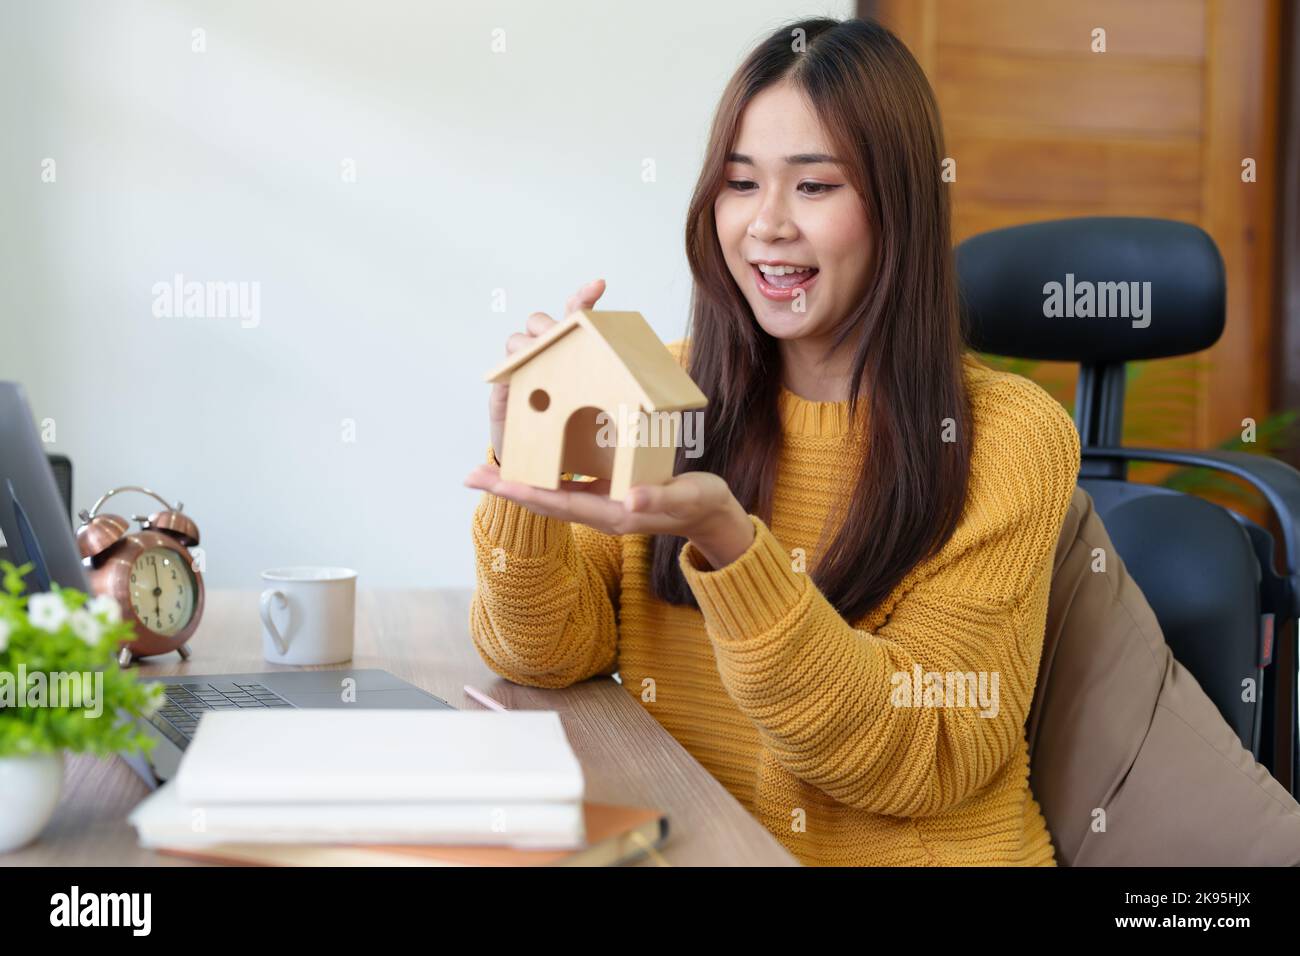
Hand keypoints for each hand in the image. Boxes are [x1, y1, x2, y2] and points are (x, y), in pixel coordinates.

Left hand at [463, 466, 755, 568]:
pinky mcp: (605, 494)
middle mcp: (599, 512)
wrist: (710, 514)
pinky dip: (541, 474)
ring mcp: (600, 505)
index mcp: (613, 513)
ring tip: (487, 469)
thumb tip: (629, 498)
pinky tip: (528, 460)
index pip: (557, 503)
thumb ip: (657, 497)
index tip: (492, 482)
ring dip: (518, 482)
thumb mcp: (684, 497)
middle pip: (543, 500)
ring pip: (550, 493)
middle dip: (508, 488)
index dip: (523, 492)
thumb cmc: (698, 503)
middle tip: (471, 474)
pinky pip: (564, 486)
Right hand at [490, 278, 605, 462]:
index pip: (576, 315)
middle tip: (554, 334)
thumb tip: (657, 405)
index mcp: (572, 352)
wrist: (545, 462)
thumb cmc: (578, 435)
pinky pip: (504, 366)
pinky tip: (519, 371)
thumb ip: (619, 400)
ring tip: (535, 353)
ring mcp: (522, 368)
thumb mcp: (604, 416)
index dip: (584, 297)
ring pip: (517, 339)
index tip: (599, 284)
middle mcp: (545, 354)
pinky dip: (512, 365)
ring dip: (526, 344)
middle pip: (540, 321)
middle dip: (547, 324)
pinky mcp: (504, 387)